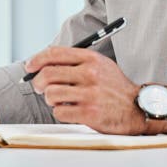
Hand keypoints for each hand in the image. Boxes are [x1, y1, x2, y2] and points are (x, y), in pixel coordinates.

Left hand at [25, 46, 145, 134]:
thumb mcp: (99, 65)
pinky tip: (69, 110)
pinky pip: (59, 112)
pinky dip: (60, 112)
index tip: (29, 67)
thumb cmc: (113, 86)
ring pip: (50, 94)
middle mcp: (89, 73)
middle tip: (39, 87)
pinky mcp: (89, 113)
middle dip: (37, 82)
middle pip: (48, 74)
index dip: (37, 60)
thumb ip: (74, 62)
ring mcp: (89, 94)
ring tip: (58, 100)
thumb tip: (43, 64)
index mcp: (90, 58)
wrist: (137, 108)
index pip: (55, 53)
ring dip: (50, 99)